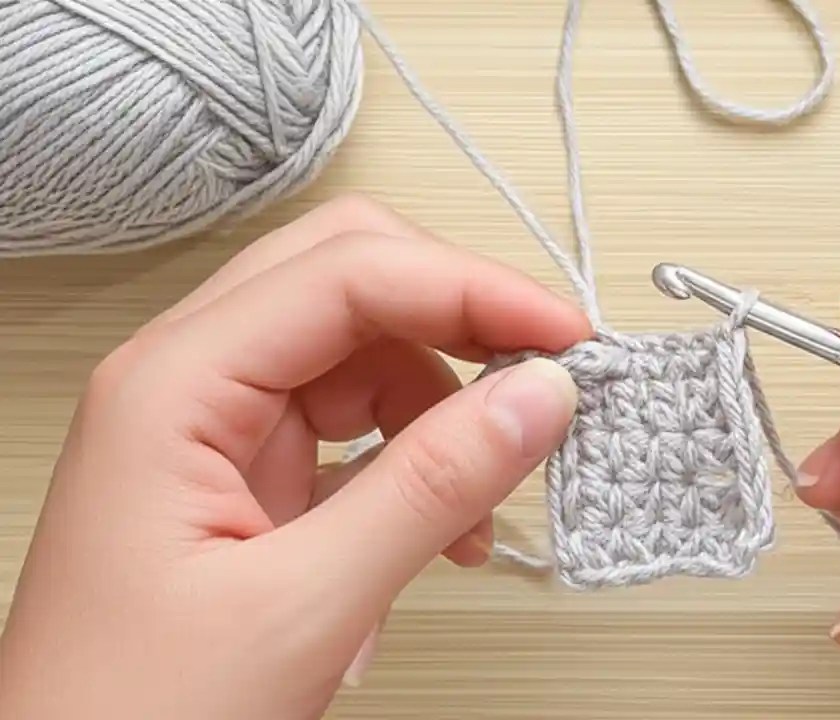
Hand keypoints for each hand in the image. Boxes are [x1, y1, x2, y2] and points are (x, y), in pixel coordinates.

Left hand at [0, 196, 590, 718]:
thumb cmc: (137, 715)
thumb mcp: (304, 605)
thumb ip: (432, 487)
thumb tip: (540, 395)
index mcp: (174, 386)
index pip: (347, 275)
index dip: (471, 290)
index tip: (568, 339)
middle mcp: (190, 382)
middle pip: (349, 281)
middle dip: (457, 319)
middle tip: (541, 378)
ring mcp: (216, 427)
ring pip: (362, 354)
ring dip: (443, 409)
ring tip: (481, 507)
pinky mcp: (246, 475)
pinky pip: (355, 427)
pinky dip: (415, 465)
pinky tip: (440, 536)